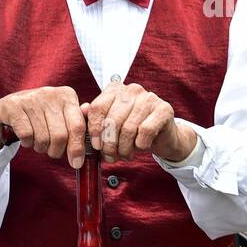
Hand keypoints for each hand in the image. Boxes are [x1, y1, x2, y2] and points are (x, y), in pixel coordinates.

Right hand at [0, 86, 87, 168]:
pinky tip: (25, 137)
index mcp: (66, 95)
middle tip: (51, 151)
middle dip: (56, 151)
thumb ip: (75, 123)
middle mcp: (50, 93)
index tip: (77, 163)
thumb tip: (93, 135)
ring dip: (40, 147)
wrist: (2, 112)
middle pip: (61, 136)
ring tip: (36, 141)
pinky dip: (27, 143)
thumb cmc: (35, 117)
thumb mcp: (58, 116)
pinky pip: (27, 135)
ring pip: (44, 138)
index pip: (78, 126)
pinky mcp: (13, 107)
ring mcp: (31, 99)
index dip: (78, 148)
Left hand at [81, 79, 195, 162]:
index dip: (94, 130)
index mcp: (114, 90)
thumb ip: (94, 118)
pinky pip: (145, 131)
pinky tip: (140, 147)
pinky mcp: (164, 109)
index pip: (97, 108)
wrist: (162, 136)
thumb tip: (82, 110)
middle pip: (112, 121)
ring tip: (124, 155)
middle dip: (109, 145)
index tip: (96, 146)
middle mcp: (131, 90)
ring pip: (128, 128)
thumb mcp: (110, 125)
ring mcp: (149, 97)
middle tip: (110, 157)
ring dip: (124, 148)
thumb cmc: (132, 131)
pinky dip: (140, 145)